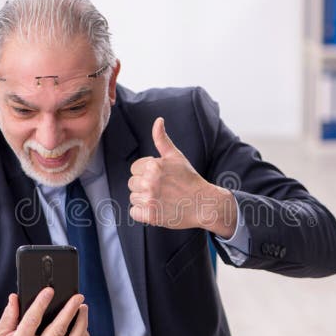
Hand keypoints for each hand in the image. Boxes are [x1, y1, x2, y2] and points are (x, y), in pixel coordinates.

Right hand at [0, 288, 88, 335]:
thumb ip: (9, 315)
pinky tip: (82, 326)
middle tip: (77, 297)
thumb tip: (15, 297)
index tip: (49, 291)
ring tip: (83, 308)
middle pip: (57, 332)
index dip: (41, 304)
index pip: (31, 322)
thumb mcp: (0, 335)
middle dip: (69, 311)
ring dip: (82, 323)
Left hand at [128, 117, 236, 237]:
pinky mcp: (150, 215)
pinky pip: (134, 213)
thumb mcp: (176, 156)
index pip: (134, 169)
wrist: (203, 203)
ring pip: (133, 198)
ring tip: (161, 199)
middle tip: (162, 190)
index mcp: (153, 165)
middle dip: (144, 187)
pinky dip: (143, 214)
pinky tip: (158, 209)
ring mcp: (149, 199)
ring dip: (144, 200)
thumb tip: (158, 120)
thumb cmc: (189, 179)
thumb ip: (162, 139)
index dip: (146, 174)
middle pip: (132, 184)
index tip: (161, 178)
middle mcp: (149, 181)